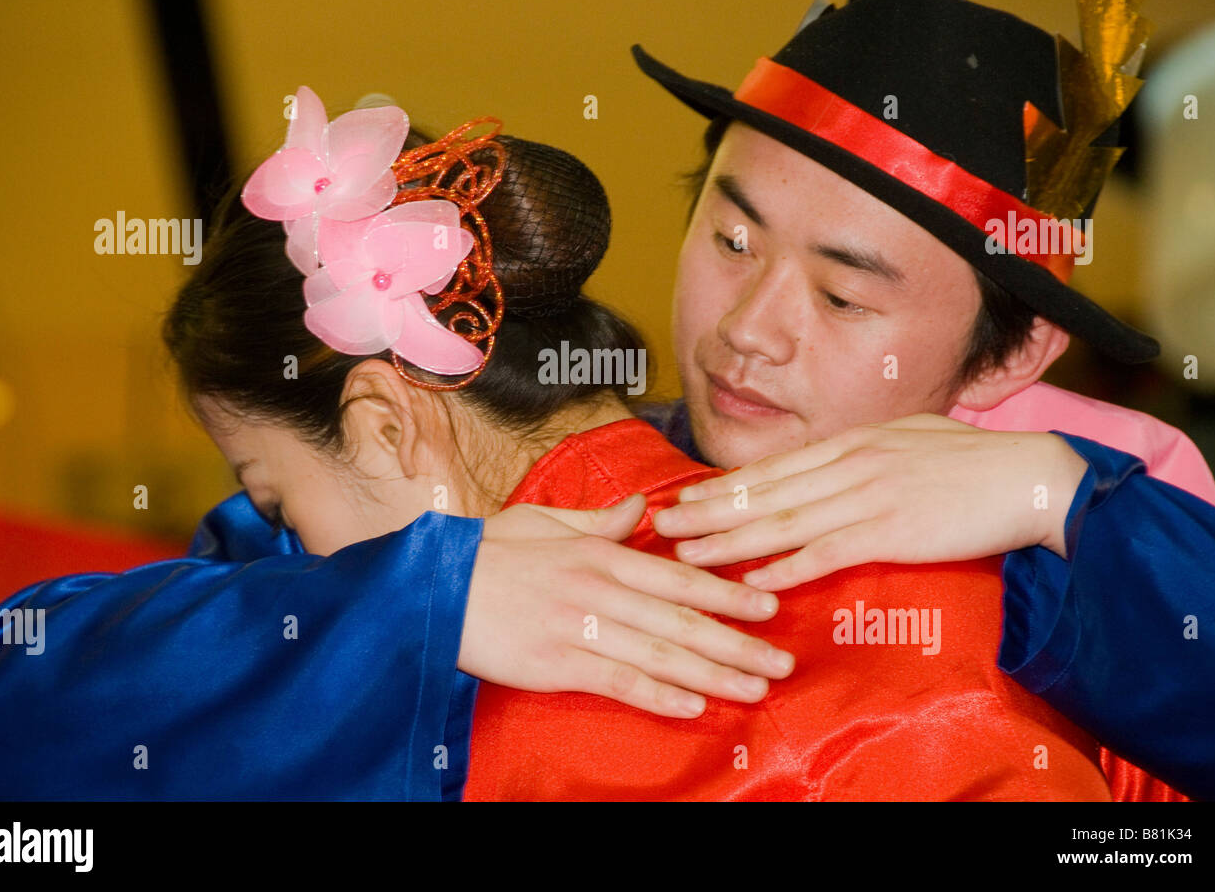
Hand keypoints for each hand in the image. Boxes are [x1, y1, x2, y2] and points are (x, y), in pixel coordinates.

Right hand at [459, 494, 794, 718]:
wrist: (430, 587)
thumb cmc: (488, 552)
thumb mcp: (546, 521)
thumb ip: (601, 520)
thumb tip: (644, 507)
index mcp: (600, 554)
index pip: (679, 577)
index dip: (729, 592)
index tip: (769, 606)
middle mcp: (599, 589)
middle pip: (683, 620)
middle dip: (739, 642)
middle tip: (784, 660)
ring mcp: (579, 628)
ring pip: (661, 654)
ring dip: (714, 673)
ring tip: (755, 687)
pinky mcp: (555, 664)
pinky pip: (617, 682)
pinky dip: (658, 695)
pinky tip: (694, 706)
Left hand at [652, 414, 1089, 590]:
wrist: (1032, 476)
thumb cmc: (973, 462)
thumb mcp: (908, 440)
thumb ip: (861, 454)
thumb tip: (824, 467)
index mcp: (852, 442)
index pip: (773, 468)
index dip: (723, 484)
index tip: (683, 496)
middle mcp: (850, 464)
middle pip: (764, 493)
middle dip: (706, 511)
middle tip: (660, 526)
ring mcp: (869, 497)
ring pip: (783, 523)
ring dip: (729, 541)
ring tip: (687, 555)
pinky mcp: (893, 532)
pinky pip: (828, 553)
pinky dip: (787, 568)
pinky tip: (753, 580)